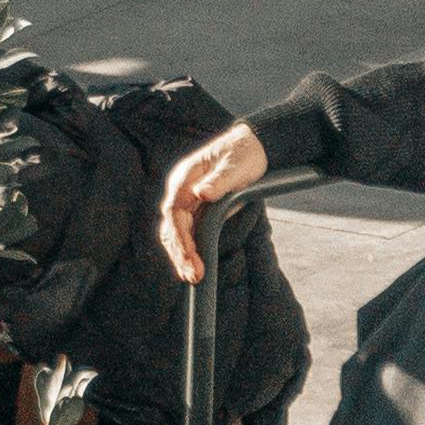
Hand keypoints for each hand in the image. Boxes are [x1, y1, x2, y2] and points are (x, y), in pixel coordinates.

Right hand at [158, 122, 266, 281]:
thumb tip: (200, 194)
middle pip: (171, 226)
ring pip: (177, 232)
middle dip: (180, 253)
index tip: (190, 257)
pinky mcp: (199, 209)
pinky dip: (190, 250)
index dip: (180, 237)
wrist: (253, 146)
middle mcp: (182, 190)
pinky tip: (194, 266)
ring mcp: (189, 200)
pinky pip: (188, 232)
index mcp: (185, 178)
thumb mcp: (235, 165)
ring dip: (182, 255)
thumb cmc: (244, 153)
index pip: (174, 212)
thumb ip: (218, 180)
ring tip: (192, 278)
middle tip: (193, 276)